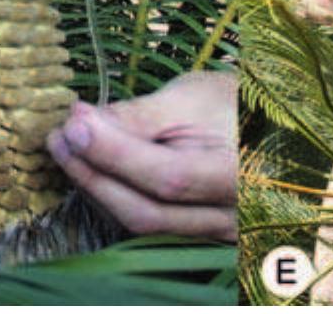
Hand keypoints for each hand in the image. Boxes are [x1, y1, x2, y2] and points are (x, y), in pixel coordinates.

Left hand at [47, 73, 236, 239]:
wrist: (274, 126)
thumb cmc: (234, 103)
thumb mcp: (191, 96)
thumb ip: (138, 116)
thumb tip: (81, 121)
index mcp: (240, 178)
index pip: (168, 177)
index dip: (114, 153)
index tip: (73, 123)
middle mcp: (231, 220)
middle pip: (149, 212)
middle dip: (94, 174)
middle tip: (58, 136)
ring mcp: (216, 236)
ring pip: (144, 225)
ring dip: (97, 188)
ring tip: (66, 147)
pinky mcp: (198, 235)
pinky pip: (149, 226)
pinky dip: (114, 199)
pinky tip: (91, 170)